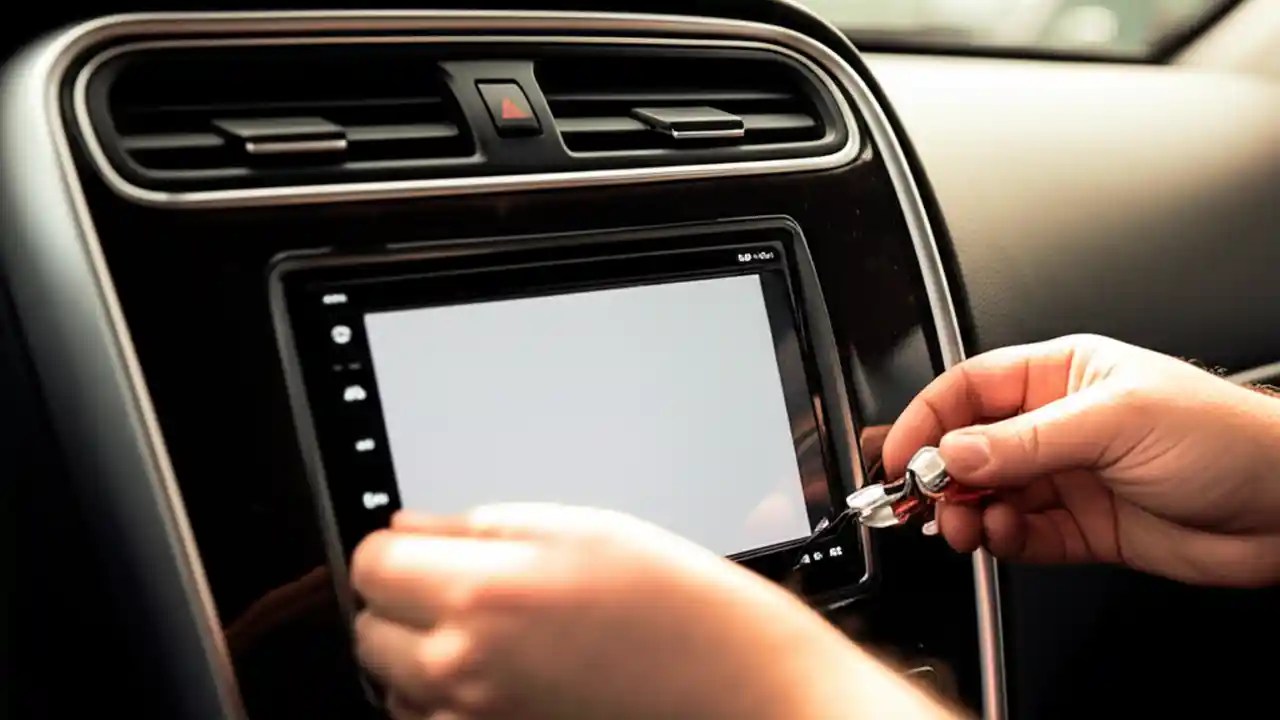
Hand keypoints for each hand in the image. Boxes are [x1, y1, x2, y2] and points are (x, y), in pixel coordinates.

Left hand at [351, 504, 956, 719]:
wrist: (735, 691)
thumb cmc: (678, 606)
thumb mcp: (582, 528)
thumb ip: (477, 527)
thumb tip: (411, 527)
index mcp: (481, 593)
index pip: (369, 562)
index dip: (396, 546)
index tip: (422, 546)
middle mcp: (461, 668)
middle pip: (368, 628)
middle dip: (402, 601)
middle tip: (461, 587)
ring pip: (394, 685)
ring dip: (421, 656)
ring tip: (494, 636)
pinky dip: (448, 702)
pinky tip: (506, 677)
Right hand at [883, 334, 1279, 586]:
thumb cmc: (1227, 439)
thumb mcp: (1115, 422)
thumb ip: (1025, 441)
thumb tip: (953, 451)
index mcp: (1061, 376)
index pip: (970, 389)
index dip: (927, 419)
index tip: (902, 454)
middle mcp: (1057, 426)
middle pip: (969, 446)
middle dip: (939, 474)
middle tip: (922, 500)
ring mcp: (1067, 478)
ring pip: (988, 495)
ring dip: (965, 512)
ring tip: (961, 525)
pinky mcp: (1081, 528)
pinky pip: (1020, 535)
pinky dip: (1000, 540)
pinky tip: (1000, 536)